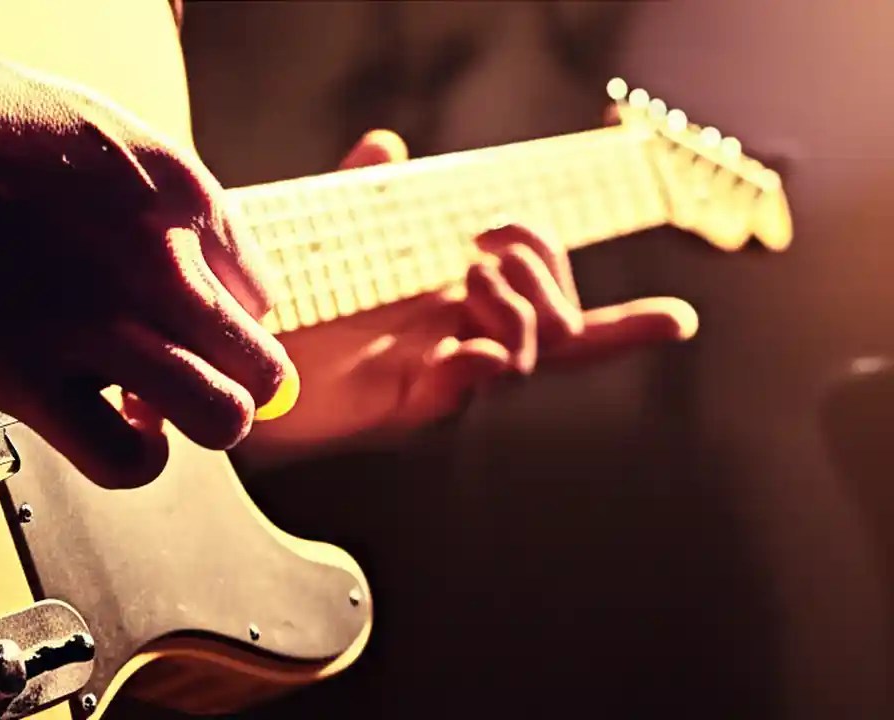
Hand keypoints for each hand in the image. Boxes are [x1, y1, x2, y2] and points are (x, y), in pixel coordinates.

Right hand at [0, 41, 292, 486]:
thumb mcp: (115, 129)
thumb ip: (176, 199)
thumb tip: (219, 269)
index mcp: (181, 197)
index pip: (260, 291)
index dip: (234, 314)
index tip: (195, 314)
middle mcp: (156, 267)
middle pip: (262, 368)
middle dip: (246, 381)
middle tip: (207, 375)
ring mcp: (98, 329)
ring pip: (218, 418)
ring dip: (205, 420)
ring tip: (162, 405)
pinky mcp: (28, 379)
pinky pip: (123, 460)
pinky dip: (137, 457)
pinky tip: (119, 430)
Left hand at [240, 130, 696, 464]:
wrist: (219, 356)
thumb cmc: (281, 303)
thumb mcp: (331, 233)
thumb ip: (366, 191)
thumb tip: (388, 143)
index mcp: (454, 312)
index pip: (553, 319)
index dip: (619, 326)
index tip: (679, 319)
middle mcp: (456, 347)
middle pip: (556, 323)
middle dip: (549, 269)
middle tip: (494, 239)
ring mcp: (433, 377)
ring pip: (524, 352)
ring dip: (520, 302)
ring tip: (475, 274)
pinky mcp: (397, 405)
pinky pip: (462, 391)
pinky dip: (483, 361)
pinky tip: (470, 341)